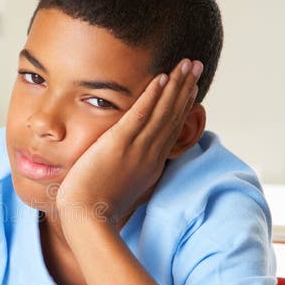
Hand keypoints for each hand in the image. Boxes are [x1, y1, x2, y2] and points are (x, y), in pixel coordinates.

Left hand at [56, 59, 202, 230]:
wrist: (88, 220)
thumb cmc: (96, 212)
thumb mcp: (120, 191)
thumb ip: (126, 177)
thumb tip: (122, 174)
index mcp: (151, 166)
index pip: (170, 130)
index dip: (181, 107)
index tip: (189, 89)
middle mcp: (150, 155)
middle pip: (173, 116)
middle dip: (185, 88)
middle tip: (196, 66)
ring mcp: (137, 149)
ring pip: (162, 111)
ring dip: (175, 85)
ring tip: (186, 63)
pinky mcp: (120, 145)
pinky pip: (140, 115)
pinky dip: (152, 96)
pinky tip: (161, 78)